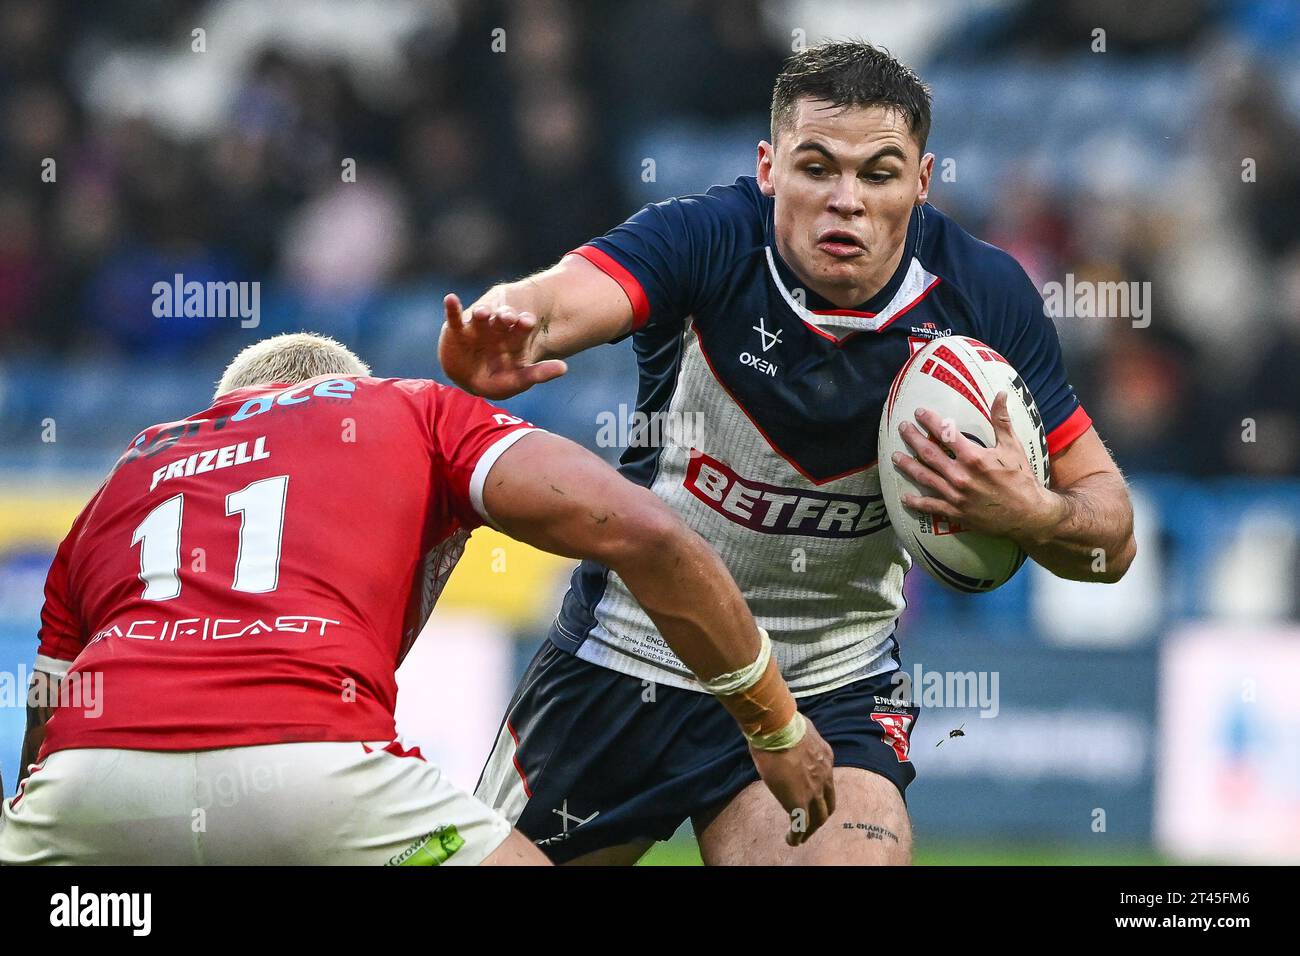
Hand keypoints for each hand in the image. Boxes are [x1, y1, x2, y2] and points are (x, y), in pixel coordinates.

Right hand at [438, 293, 567, 398]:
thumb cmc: (500, 379)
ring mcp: (477, 328)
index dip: (524, 324)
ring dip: (481, 313)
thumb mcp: (519, 379)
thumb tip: (564, 368)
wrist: (470, 378)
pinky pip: (455, 317)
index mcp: (514, 337)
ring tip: (482, 312)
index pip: (521, 328)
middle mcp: (497, 329)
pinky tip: (450, 298)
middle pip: (502, 319)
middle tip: (509, 315)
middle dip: (505, 316)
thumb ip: (539, 373)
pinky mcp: (457, 330)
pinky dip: (452, 308)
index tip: (528, 320)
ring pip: (480, 317)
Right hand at [748, 718, 835, 845]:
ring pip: (817, 818)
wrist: (778, 727)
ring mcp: (813, 790)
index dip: (820, 794)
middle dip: (820, 817)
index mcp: (825, 757)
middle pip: (828, 804)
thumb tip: (791, 732)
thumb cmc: (783, 721)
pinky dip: (797, 835)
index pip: (827, 782)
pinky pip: (800, 824)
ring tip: (800, 837)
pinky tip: (791, 840)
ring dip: (810, 829)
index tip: (811, 800)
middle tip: (811, 824)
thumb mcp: (800, 728)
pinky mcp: (798, 800)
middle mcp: (825, 775)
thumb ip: (800, 736)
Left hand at [891, 391, 1064, 545]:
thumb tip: (1001, 393)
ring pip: (924, 477)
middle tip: (901, 428)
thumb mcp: (1013, 447)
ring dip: (907, 466)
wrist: (1028, 515)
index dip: (930, 421)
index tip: (918, 412)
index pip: (945, 434)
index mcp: (974, 457)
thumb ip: (1002, 420)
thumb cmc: (1021, 479)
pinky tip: (904, 498)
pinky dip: (916, 503)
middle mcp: (960, 476)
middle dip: (912, 439)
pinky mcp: (955, 512)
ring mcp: (955, 495)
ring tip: (894, 457)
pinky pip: (930, 506)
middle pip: (928, 453)